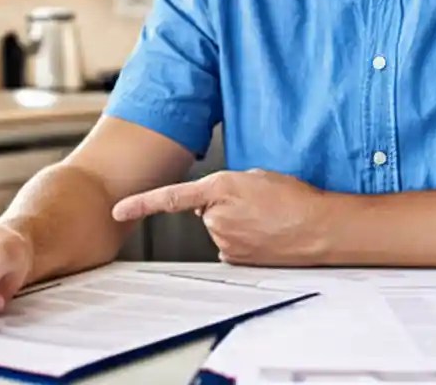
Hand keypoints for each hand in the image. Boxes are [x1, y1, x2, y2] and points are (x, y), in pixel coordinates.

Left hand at [111, 170, 332, 264]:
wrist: (319, 228)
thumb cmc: (293, 199)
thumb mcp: (255, 177)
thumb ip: (224, 187)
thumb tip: (213, 203)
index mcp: (220, 188)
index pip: (170, 197)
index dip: (140, 203)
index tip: (117, 210)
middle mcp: (217, 217)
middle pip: (205, 211)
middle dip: (222, 207)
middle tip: (253, 204)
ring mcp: (224, 241)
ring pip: (218, 229)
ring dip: (234, 224)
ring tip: (263, 220)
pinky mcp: (235, 259)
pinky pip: (230, 246)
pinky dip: (242, 241)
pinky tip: (263, 236)